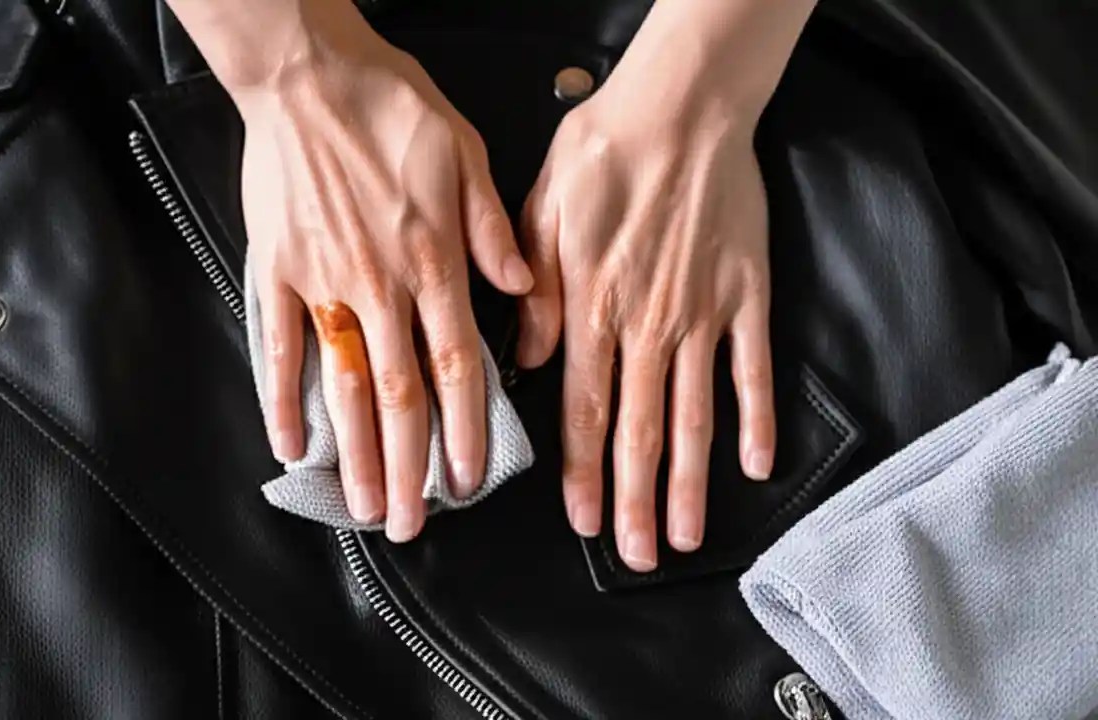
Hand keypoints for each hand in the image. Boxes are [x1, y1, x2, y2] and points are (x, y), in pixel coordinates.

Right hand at [171, 0, 532, 540]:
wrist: (308, 71)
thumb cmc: (390, 105)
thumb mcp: (468, 154)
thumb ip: (495, 231)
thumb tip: (522, 291)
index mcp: (433, 260)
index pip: (458, 366)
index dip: (466, 430)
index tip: (469, 479)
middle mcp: (379, 283)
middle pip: (399, 394)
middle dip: (412, 467)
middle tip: (415, 523)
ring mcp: (322, 281)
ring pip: (341, 384)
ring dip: (354, 453)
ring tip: (363, 506)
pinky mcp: (275, 269)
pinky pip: (277, 345)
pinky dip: (281, 398)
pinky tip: (289, 444)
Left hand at [517, 0, 813, 570]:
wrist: (680, 109)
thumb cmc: (603, 154)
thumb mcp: (538, 217)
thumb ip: (533, 298)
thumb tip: (526, 362)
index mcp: (590, 310)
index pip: (583, 413)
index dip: (582, 475)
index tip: (585, 523)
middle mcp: (646, 327)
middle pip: (640, 432)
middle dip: (637, 503)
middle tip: (640, 555)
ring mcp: (701, 317)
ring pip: (694, 417)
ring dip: (691, 482)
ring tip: (689, 534)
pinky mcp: (747, 296)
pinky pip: (753, 370)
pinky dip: (756, 419)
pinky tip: (757, 464)